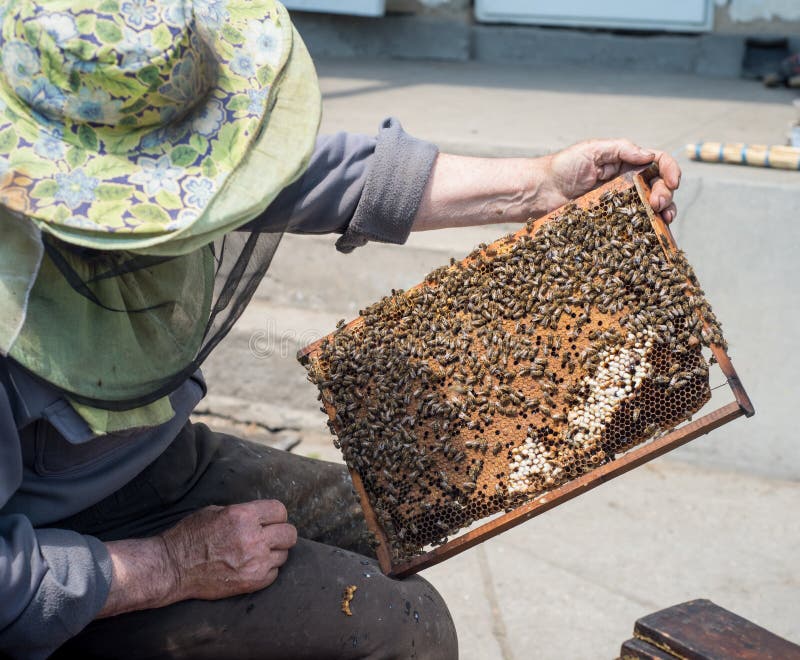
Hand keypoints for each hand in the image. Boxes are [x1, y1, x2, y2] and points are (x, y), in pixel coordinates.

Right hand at [98, 500, 295, 617]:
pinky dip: (267, 570)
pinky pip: (274, 573)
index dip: (276, 515)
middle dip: (281, 533)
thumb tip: (263, 516)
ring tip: (257, 552)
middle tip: (270, 536)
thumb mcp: (216, 511)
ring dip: (274, 552)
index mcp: (243, 516)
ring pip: (284, 554)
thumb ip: (243, 513)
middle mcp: (253, 538)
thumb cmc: (190, 535)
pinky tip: (251, 566)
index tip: (270, 520)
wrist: (173, 568)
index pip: (280, 510)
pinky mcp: (252, 582)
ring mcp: (254, 562)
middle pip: (289, 534)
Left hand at [543, 139, 681, 222]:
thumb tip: (648, 155)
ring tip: (664, 218)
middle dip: (666, 193)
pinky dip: (649, 228)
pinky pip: (635, 225)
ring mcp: (621, 203)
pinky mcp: (612, 221)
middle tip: (659, 203)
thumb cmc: (563, 167)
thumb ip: (621, 148)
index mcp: (626, 162)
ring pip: (652, 207)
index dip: (671, 169)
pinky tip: (655, 232)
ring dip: (665, 212)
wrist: (541, 191)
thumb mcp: (592, 150)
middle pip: (660, 186)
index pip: (657, 162)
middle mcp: (627, 182)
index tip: (674, 181)